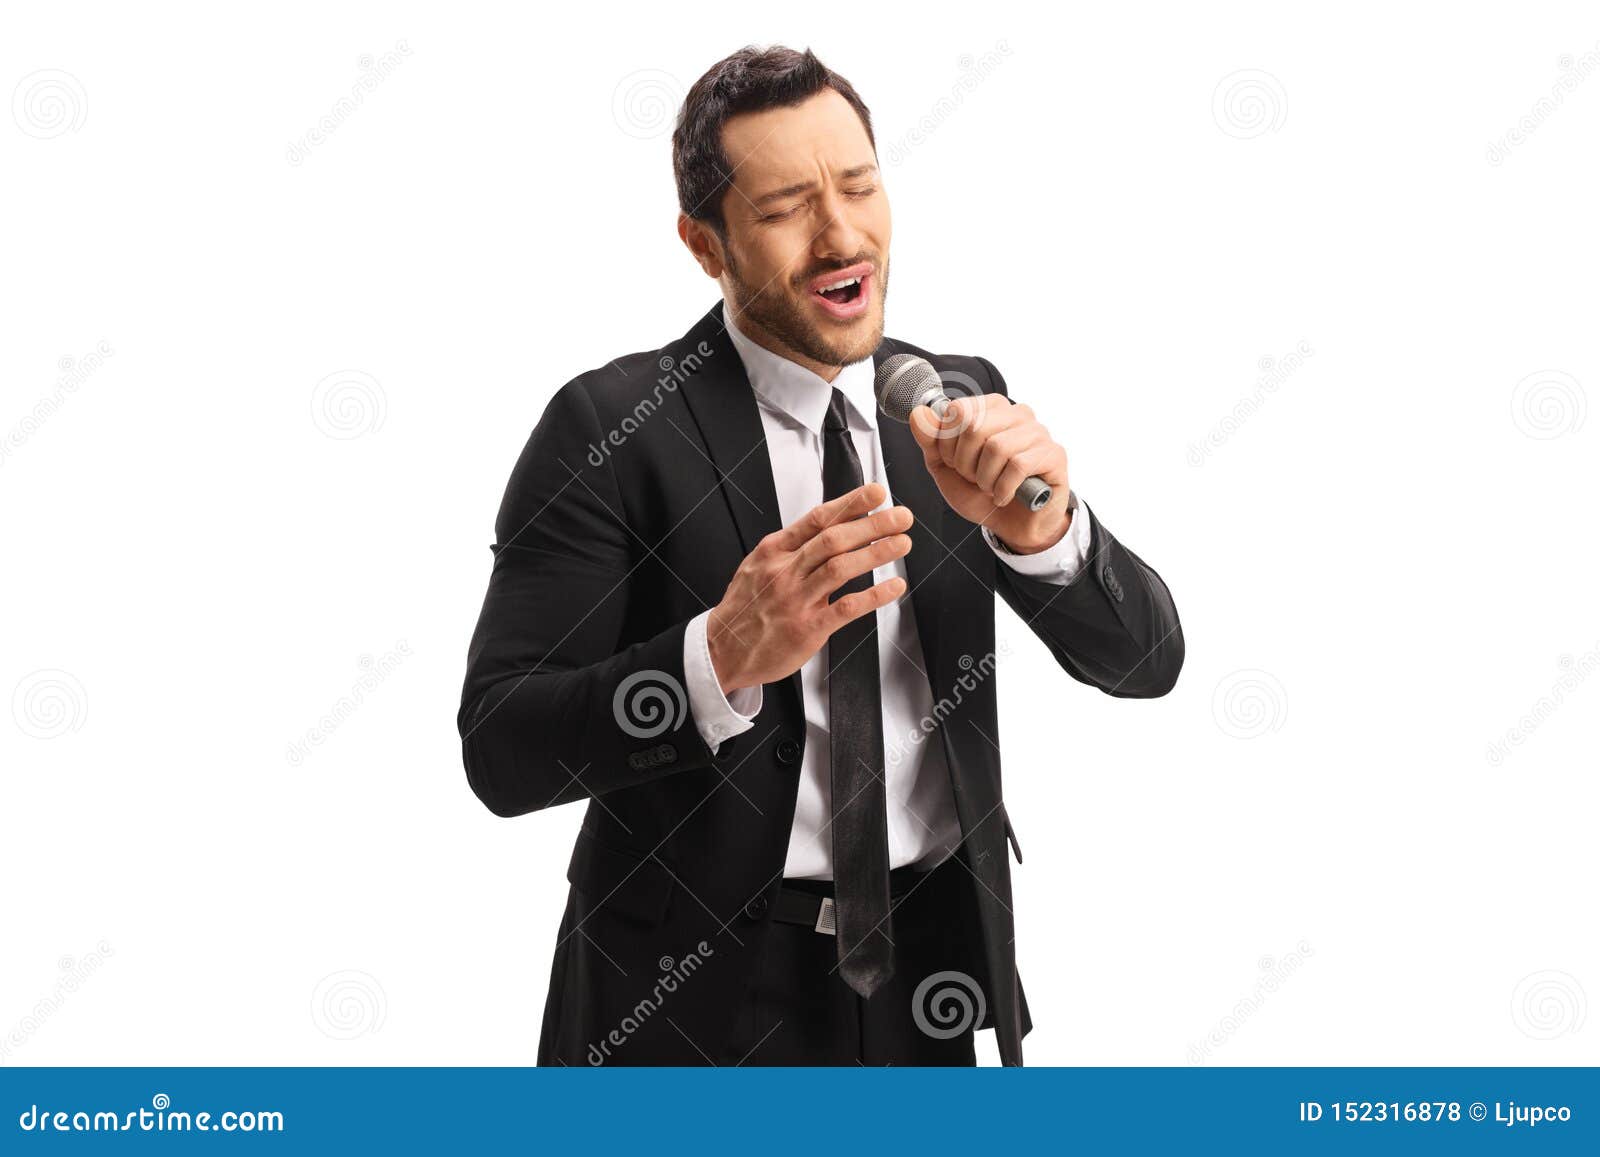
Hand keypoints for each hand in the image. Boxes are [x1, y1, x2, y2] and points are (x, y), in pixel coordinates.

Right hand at [706, 482, 911, 693]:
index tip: (876, 493)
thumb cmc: (745, 607)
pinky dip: (874, 596)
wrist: (722, 649)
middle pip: (834, 539)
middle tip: (901, 517)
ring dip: (876, 553)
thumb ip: (792, 546)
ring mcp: (796, 600)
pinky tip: (893, 587)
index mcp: (774, 550)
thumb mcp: (758, 564)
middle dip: (872, 524)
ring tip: (902, 544)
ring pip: (840, 568)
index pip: (817, 519)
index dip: (850, 503)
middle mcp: (785, 571)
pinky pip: (846, 608)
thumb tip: (829, 524)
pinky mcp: (807, 628)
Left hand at [909, 394, 1071, 552]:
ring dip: (985, 479)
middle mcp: (1017, 413)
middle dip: (965, 463)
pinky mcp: (1054, 454)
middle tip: (974, 479)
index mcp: (991, 409)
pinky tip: (1005, 495)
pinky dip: (1004, 488)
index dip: (948, 444)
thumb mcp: (946, 469)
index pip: (958, 410)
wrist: (1012, 524)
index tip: (956, 463)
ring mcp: (1038, 432)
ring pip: (996, 447)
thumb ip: (930, 441)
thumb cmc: (981, 493)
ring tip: (991, 488)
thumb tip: (919, 413)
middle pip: (974, 426)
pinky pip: (1018, 465)